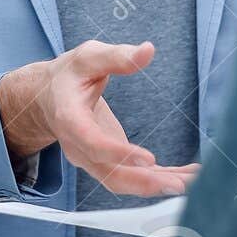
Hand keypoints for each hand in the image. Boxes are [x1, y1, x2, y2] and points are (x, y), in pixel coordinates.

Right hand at [0, 40, 200, 197]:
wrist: (47, 96)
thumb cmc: (68, 74)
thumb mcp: (88, 57)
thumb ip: (117, 56)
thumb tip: (148, 50)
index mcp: (70, 118)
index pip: (92, 143)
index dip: (119, 154)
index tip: (150, 159)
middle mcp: (78, 146)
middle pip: (109, 174)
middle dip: (145, 183)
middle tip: (179, 185)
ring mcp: (91, 158)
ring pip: (122, 181)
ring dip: (155, 186)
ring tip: (190, 183)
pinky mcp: (107, 160)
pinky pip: (131, 177)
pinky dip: (157, 179)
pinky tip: (184, 175)